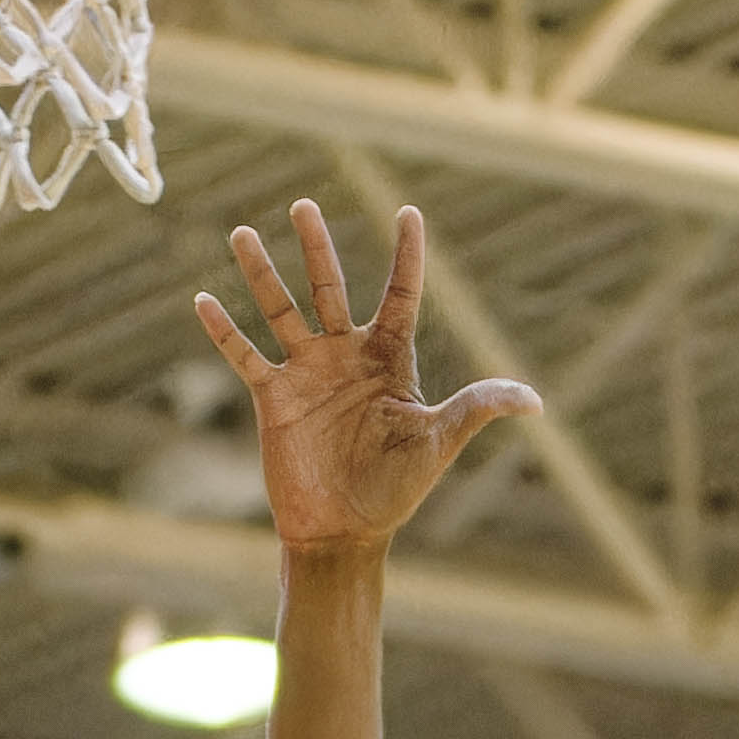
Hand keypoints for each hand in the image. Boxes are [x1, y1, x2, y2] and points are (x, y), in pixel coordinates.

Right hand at [196, 199, 538, 557]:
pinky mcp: (274, 398)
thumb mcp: (439, 444)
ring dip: (262, 273)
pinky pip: (245, 356)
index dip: (406, 255)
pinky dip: (224, 330)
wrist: (344, 533)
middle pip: (330, 286)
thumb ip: (477, 408)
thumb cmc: (395, 492)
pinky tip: (203, 300)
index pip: (399, 294)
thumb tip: (535, 402)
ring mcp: (307, 373)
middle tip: (303, 205)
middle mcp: (345, 356)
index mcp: (389, 359)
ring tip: (243, 233)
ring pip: (281, 310)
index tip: (408, 213)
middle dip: (317, 246)